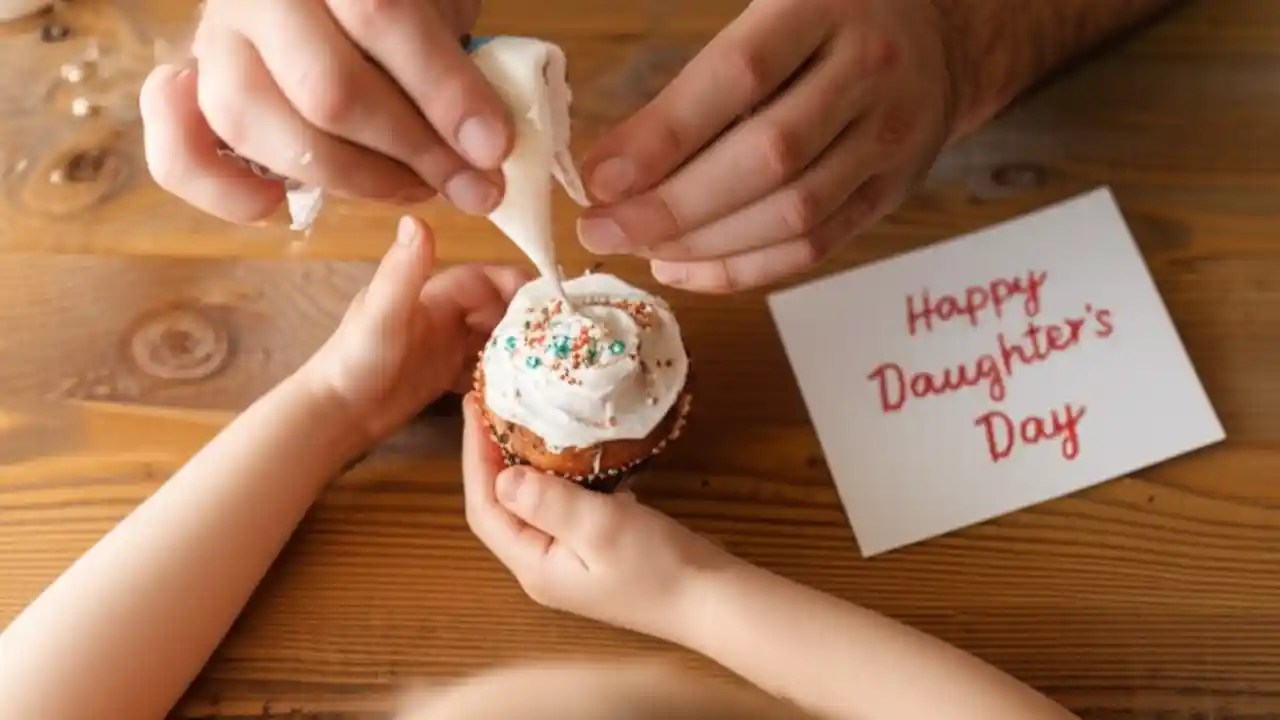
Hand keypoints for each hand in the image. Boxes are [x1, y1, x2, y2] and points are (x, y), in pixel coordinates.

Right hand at [140, 0, 511, 222]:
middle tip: (472, 184)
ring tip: (414, 188)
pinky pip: (176, 152)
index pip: (381, 15)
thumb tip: (483, 147)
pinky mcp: (191, 90)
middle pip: (325, 88)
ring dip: (349, 180)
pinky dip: (220, 192)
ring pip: (253, 123)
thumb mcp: (440, 1)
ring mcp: (214, 39)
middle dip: (413, 152)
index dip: (444, 92)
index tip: (493, 147)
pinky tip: (275, 205)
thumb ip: (457, 57)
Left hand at [298, 217, 527, 447]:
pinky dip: (499, 374)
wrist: (333, 413)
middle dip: (522, 319)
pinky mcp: (440, 376)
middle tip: (556, 341)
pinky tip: (518, 389)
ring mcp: (440, 347)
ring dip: (514, 348)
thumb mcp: (383, 313)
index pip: (482, 280)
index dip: (514, 285)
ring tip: (544, 366)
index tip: (547, 301)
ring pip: (490, 338)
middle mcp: (439, 315)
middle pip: (493, 308)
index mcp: (429, 294)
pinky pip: (480, 368)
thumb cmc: (357, 360)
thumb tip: (418, 217)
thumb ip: (404, 271)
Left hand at [460, 395, 739, 639]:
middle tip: (494, 404)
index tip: (476, 407)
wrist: (711, 601)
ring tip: (523, 418)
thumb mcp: (601, 527)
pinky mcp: (595, 549)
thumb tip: (503, 476)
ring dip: (524, 462)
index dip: (475, 456)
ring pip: (533, 503)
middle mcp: (543, 565)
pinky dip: (559, 474)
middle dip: (492, 455)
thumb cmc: (658, 567)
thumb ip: (549, 502)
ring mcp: (569, 559)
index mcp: (534, 564)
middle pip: (502, 505)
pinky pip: (563, 505)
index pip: (485, 507)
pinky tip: (570, 449)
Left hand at [577, 0, 952, 292]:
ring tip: (637, 249)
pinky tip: (685, 268)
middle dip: (671, 207)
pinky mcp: (890, 192)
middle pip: (767, 159)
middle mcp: (867, 72)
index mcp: (823, 7)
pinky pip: (814, 247)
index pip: (738, 79)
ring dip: (702, 245)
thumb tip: (615, 163)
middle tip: (601, 229)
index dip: (663, 136)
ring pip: (792, 214)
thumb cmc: (828, 19)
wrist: (941, 37)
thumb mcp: (770, 10)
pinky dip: (743, 269)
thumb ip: (697, 78)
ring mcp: (889, 138)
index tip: (600, 178)